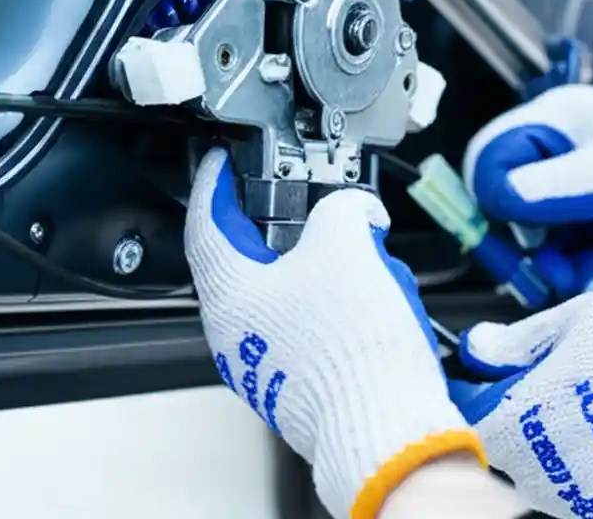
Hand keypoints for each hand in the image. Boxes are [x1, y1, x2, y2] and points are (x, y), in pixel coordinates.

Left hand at [185, 148, 485, 518]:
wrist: (385, 428)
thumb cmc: (353, 349)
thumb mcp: (346, 244)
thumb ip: (342, 209)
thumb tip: (351, 210)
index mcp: (228, 295)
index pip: (207, 224)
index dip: (216, 184)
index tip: (221, 163)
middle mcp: (236, 335)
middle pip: (249, 261)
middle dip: (288, 227)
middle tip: (307, 202)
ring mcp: (264, 364)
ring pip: (286, 296)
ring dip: (323, 269)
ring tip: (364, 258)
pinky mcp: (297, 385)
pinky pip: (308, 329)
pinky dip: (335, 305)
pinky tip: (371, 301)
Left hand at [449, 289, 592, 518]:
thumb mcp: (576, 319)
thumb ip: (518, 341)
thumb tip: (479, 347)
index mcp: (523, 422)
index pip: (470, 418)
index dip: (477, 393)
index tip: (490, 376)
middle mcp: (550, 473)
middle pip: (508, 455)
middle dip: (520, 422)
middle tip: (555, 386)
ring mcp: (592, 502)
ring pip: (552, 480)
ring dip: (559, 448)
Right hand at [462, 69, 592, 301]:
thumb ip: (548, 187)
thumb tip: (495, 201)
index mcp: (547, 126)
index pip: (488, 161)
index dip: (488, 201)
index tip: (510, 237)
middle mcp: (551, 154)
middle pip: (504, 201)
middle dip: (522, 242)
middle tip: (550, 271)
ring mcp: (570, 184)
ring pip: (534, 232)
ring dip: (552, 261)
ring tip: (581, 274)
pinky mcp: (589, 213)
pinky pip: (566, 245)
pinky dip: (578, 265)